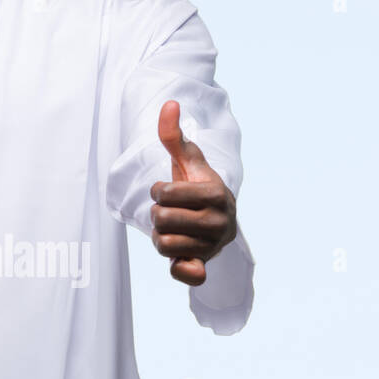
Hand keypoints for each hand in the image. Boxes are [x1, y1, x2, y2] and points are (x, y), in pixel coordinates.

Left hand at [149, 100, 236, 286]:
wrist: (217, 219)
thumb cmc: (196, 186)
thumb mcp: (187, 161)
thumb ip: (173, 135)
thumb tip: (169, 104)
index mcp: (216, 194)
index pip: (165, 194)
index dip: (159, 191)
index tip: (170, 191)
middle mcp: (219, 223)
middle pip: (161, 220)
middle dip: (158, 214)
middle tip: (172, 211)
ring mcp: (213, 247)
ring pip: (164, 245)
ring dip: (161, 236)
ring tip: (175, 229)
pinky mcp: (206, 267)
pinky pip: (187, 275)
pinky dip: (180, 270)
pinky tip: (181, 259)